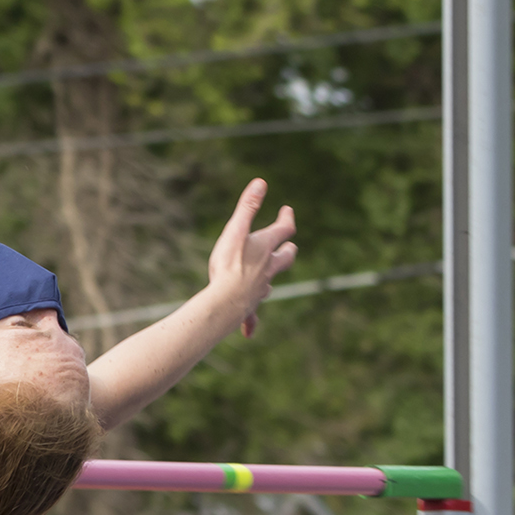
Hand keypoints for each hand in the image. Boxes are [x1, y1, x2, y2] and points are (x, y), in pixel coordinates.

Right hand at [206, 178, 297, 337]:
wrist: (226, 301)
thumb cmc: (228, 265)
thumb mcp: (236, 230)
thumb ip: (248, 207)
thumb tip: (261, 182)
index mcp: (265, 248)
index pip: (284, 230)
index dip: (287, 219)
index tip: (287, 211)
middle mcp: (267, 268)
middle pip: (286, 258)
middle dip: (288, 250)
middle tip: (289, 246)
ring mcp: (260, 289)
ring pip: (270, 283)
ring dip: (270, 279)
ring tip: (267, 279)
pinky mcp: (249, 307)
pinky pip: (251, 316)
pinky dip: (250, 322)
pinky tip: (248, 333)